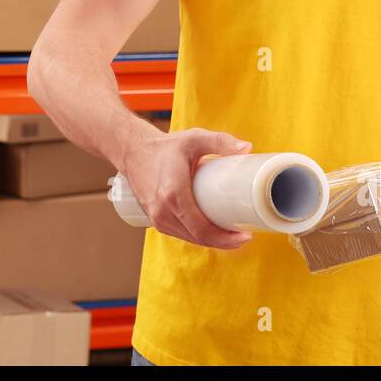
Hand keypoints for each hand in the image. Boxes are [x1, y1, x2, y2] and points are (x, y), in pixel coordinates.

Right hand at [121, 126, 254, 249]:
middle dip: (224, 242)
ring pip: (190, 238)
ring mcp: (157, 218)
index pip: (203, 229)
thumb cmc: (164, 146)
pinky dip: (198, 236)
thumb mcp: (194, 139)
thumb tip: (247, 148)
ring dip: (212, 241)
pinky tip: (212, 233)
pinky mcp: (155, 219)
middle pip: (199, 238)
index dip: (226, 238)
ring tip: (232, 234)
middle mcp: (163, 211)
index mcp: (174, 195)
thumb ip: (220, 141)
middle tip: (244, 235)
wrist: (132, 150)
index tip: (245, 236)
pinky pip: (181, 234)